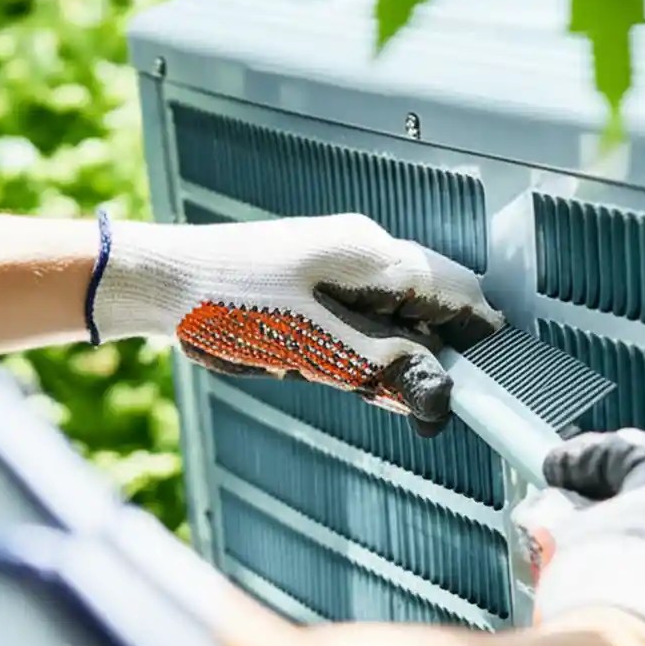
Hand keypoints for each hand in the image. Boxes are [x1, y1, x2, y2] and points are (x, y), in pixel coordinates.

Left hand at [91, 213, 502, 434]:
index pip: (459, 293)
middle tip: (409, 398)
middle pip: (437, 299)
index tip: (484, 388)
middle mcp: (368, 247)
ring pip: (406, 306)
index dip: (478, 342)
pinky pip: (373, 305)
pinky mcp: (324, 271)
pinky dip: (373, 340)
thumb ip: (386, 365)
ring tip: (362, 383)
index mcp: (374, 255)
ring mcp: (345, 255)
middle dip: (437, 351)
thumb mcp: (313, 349)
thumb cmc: (225, 306)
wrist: (160, 281)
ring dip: (401, 349)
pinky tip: (342, 365)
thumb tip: (444, 393)